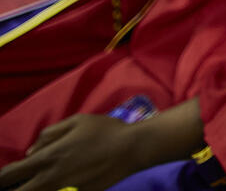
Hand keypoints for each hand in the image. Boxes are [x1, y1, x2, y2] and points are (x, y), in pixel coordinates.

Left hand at [0, 114, 142, 190]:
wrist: (132, 148)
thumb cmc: (105, 130)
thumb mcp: (76, 121)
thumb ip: (49, 135)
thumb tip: (30, 151)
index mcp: (47, 158)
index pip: (9, 175)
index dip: (2, 178)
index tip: (6, 176)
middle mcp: (50, 178)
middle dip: (14, 188)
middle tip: (22, 182)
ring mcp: (64, 190)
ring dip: (34, 189)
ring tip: (43, 181)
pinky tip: (59, 183)